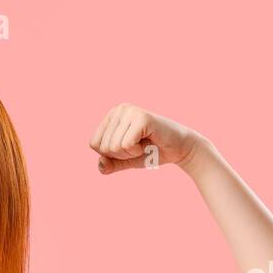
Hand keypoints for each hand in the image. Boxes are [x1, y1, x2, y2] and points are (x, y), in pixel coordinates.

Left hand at [87, 103, 205, 173]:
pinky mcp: (142, 117)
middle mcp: (119, 109)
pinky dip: (136, 151)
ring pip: (114, 147)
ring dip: (130, 153)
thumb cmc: (152, 152)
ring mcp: (130, 111)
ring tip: (144, 143)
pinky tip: (148, 142)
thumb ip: (109, 164)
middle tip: (139, 146)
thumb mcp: (125, 160)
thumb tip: (101, 163)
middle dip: (121, 155)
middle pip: (103, 147)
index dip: (111, 154)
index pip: (93, 144)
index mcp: (111, 116)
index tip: (129, 147)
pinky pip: (126, 145)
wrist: (179, 149)